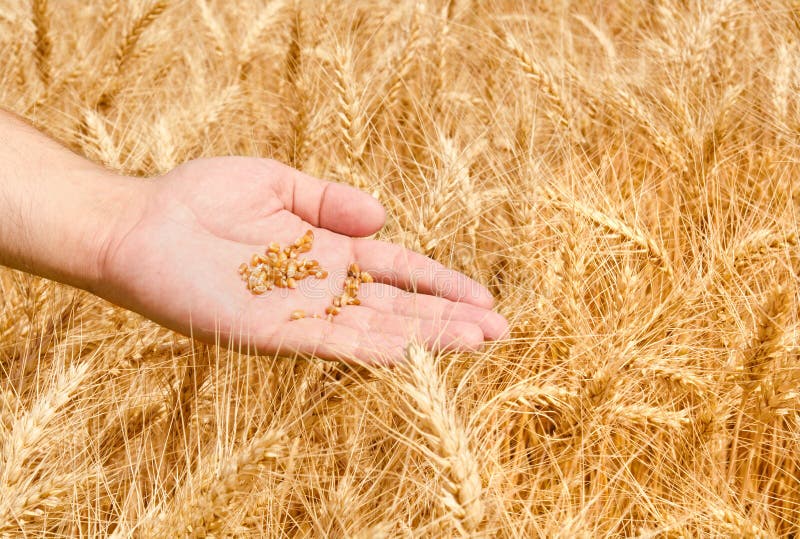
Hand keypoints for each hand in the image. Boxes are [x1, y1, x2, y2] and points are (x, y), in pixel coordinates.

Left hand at [97, 157, 507, 364]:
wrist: (141, 225)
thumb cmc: (201, 198)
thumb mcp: (277, 181)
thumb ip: (329, 200)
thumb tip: (382, 216)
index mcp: (328, 249)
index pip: (399, 269)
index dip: (442, 284)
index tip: (483, 298)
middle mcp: (323, 286)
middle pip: (398, 305)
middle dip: (448, 319)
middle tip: (499, 332)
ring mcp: (300, 311)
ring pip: (375, 328)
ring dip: (422, 337)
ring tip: (472, 343)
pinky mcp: (271, 331)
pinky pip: (328, 342)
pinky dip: (368, 348)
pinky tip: (404, 352)